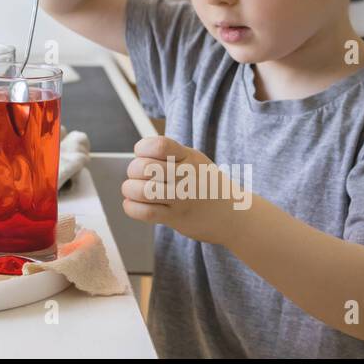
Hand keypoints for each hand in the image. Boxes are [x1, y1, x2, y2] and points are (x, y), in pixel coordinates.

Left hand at [121, 135, 251, 245]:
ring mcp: (182, 198)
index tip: (142, 154)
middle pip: (145, 168)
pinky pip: (146, 212)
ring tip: (132, 190)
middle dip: (133, 171)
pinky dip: (132, 208)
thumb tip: (138, 153)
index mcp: (189, 157)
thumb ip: (170, 154)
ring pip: (143, 191)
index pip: (159, 145)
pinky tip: (133, 205)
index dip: (142, 148)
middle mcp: (186, 176)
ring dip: (130, 190)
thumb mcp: (195, 160)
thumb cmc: (206, 184)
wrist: (233, 214)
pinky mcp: (177, 218)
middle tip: (136, 176)